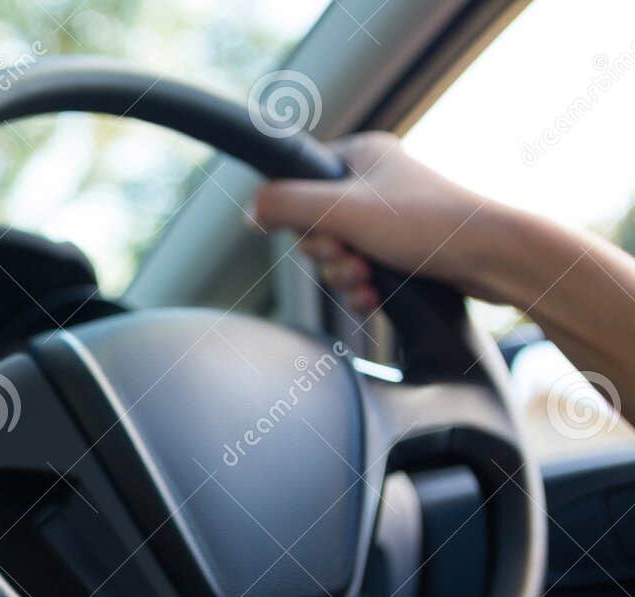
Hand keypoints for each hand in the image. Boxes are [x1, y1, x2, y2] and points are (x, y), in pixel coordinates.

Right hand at [252, 132, 519, 310]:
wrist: (494, 257)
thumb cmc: (428, 224)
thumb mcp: (341, 210)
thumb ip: (285, 205)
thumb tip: (250, 211)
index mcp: (361, 155)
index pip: (298, 184)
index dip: (300, 219)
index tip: (323, 232)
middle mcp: (375, 181)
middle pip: (315, 226)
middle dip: (327, 255)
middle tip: (351, 258)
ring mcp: (390, 216)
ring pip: (337, 253)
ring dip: (344, 276)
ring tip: (368, 279)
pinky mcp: (403, 248)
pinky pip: (361, 270)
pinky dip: (362, 287)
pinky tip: (375, 295)